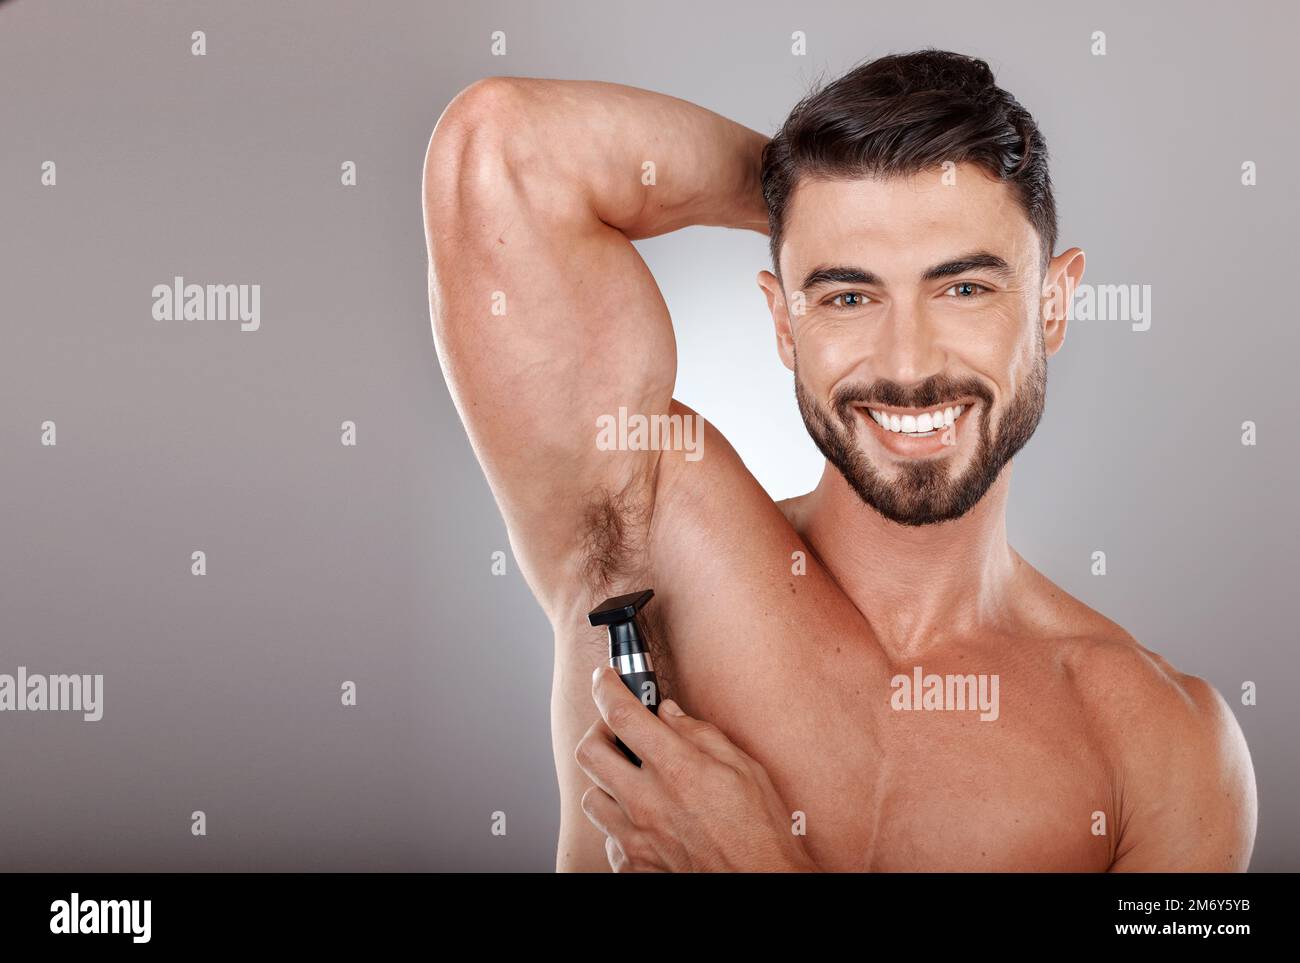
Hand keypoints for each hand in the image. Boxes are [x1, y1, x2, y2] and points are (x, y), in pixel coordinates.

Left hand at [575, 665, 818, 872]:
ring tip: (632, 781)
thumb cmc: (761, 833)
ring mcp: (636, 838)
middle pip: (590, 752)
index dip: (607, 688)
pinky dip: (619, 823)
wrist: (762, 885)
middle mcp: (648, 802)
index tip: (606, 679)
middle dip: (599, 732)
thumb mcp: (744, 769)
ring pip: (591, 796)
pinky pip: (607, 836)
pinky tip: (643, 820)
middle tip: (619, 732)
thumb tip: (669, 713)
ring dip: (606, 781)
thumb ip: (700, 735)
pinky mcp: (633, 866)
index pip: (622, 715)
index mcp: (677, 769)